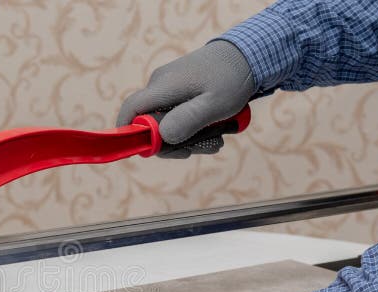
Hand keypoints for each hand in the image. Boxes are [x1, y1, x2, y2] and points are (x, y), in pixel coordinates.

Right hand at [116, 40, 255, 158]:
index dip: (128, 132)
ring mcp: (168, 88)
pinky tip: (213, 131)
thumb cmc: (233, 77)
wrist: (248, 53)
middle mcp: (160, 85)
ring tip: (215, 140)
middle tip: (198, 150)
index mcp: (163, 86)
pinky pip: (176, 115)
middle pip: (149, 123)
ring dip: (187, 138)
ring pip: (165, 122)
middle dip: (171, 143)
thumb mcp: (215, 103)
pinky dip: (192, 128)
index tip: (145, 152)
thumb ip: (189, 119)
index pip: (131, 109)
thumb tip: (162, 136)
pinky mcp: (179, 91)